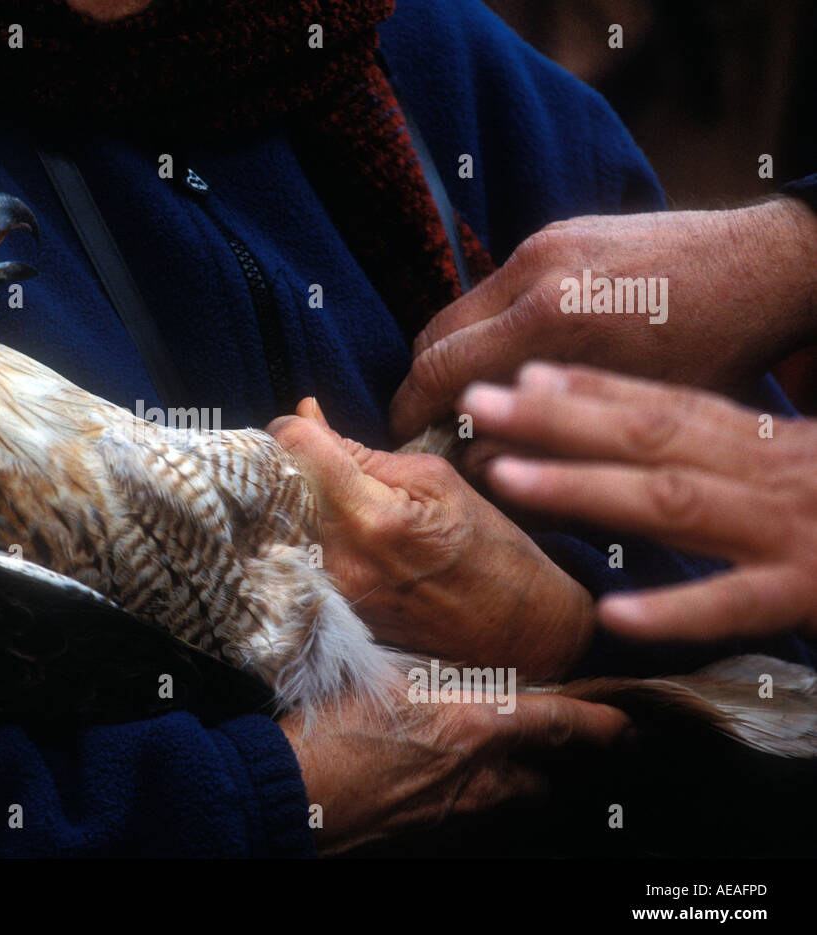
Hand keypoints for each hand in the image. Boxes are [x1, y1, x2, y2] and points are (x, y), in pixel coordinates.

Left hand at [267, 398, 593, 679]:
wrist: (518, 633)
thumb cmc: (488, 549)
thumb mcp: (435, 479)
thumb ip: (360, 451)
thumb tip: (306, 415)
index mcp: (373, 517)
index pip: (293, 449)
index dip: (292, 427)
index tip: (305, 424)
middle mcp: (342, 561)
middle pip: (275, 489)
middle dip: (287, 464)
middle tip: (315, 459)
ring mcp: (332, 594)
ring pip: (279, 525)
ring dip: (292, 501)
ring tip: (329, 498)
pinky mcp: (330, 616)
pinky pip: (296, 560)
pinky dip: (304, 536)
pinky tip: (333, 533)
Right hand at [280, 686, 630, 853]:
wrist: (292, 793)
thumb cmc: (328, 727)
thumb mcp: (386, 676)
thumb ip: (439, 672)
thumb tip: (463, 660)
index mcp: (477, 725)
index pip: (566, 724)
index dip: (605, 724)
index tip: (628, 721)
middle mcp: (482, 776)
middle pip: (549, 775)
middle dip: (559, 759)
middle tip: (561, 738)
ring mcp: (461, 814)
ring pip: (515, 800)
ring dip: (518, 780)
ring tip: (498, 758)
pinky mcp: (437, 837)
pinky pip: (479, 820)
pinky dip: (481, 800)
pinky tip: (450, 782)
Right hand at [390, 199, 816, 441]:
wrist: (764, 264)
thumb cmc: (716, 350)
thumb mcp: (630, 414)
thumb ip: (543, 441)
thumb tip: (474, 465)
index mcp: (548, 318)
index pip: (438, 368)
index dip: (409, 411)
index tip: (407, 440)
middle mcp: (533, 271)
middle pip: (434, 333)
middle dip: (424, 383)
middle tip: (437, 425)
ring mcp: (542, 243)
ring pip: (463, 307)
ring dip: (459, 354)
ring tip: (484, 396)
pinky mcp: (557, 231)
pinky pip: (497, 287)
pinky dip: (492, 326)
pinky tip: (524, 356)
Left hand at [460, 361, 816, 641]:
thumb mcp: (796, 469)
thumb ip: (724, 454)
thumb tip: (638, 445)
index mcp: (766, 443)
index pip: (665, 404)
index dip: (588, 389)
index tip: (517, 374)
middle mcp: (772, 475)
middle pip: (650, 438)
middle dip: (556, 420)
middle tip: (475, 406)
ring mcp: (791, 534)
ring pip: (676, 504)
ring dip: (586, 488)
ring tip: (507, 477)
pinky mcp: (814, 592)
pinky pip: (739, 603)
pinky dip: (677, 605)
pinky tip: (616, 612)